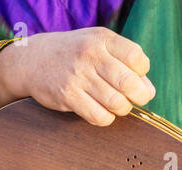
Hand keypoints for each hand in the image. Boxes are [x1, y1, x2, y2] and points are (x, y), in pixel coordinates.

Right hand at [0, 27, 154, 129]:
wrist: (31, 60)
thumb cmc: (75, 55)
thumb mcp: (98, 46)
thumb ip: (126, 63)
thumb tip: (149, 90)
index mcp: (102, 39)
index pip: (138, 59)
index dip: (142, 74)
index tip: (133, 76)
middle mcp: (90, 54)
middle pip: (131, 84)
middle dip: (138, 97)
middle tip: (131, 98)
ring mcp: (78, 75)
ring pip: (118, 104)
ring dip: (121, 109)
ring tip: (113, 103)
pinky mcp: (68, 95)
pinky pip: (100, 117)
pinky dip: (105, 118)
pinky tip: (99, 110)